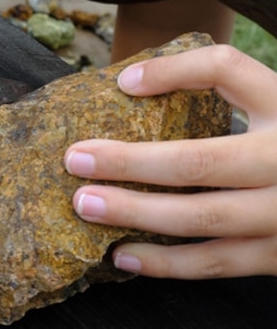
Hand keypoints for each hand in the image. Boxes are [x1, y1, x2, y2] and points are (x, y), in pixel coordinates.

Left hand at [64, 44, 276, 278]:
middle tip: (75, 160)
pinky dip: (166, 263)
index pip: (228, 69)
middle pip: (198, 161)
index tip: (122, 84)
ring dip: (136, 213)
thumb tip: (129, 82)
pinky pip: (217, 262)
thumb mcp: (270, 99)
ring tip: (85, 204)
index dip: (173, 71)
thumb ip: (214, 80)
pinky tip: (122, 254)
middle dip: (129, 162)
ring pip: (201, 217)